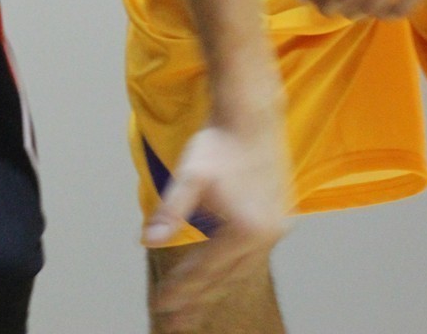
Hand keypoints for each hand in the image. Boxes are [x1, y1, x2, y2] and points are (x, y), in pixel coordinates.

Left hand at [144, 121, 287, 331]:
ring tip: (195, 308)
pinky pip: (252, 257)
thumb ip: (170, 211)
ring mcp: (275, 229)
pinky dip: (233, 271)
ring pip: (241, 271)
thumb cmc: (219, 141)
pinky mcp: (279, 219)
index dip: (181, 290)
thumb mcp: (189, 174)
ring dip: (215, 290)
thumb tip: (148, 240)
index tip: (160, 306)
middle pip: (225, 278)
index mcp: (245, 229)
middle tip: (174, 324)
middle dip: (197, 301)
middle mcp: (265, 235)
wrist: (252, 114)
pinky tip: (223, 276)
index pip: (205, 271)